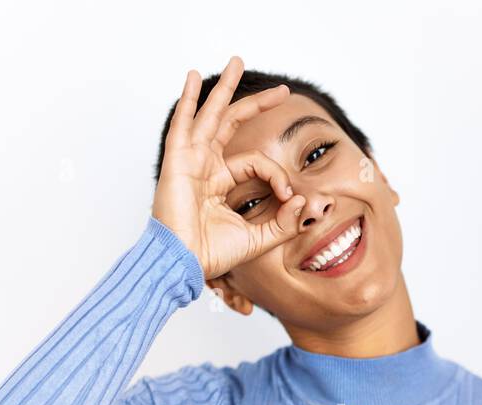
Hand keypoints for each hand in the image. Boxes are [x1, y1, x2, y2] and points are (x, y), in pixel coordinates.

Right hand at [151, 55, 307, 280]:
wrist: (184, 264)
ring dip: (226, 89)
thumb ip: (283, 222)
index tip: (287, 197)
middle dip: (255, 104)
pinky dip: (188, 100)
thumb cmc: (210, 256)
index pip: (258, 164)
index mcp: (221, 184)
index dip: (277, 175)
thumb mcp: (259, 238)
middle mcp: (205, 168)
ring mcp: (190, 161)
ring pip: (211, 115)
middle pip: (232, 125)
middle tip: (280, 90)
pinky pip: (183, 124)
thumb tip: (303, 201)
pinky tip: (192, 77)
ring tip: (238, 62)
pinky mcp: (177, 162)